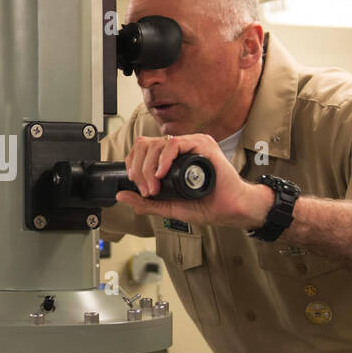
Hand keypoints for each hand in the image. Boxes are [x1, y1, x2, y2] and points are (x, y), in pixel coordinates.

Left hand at [117, 133, 273, 229]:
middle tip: (146, 190)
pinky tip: (162, 174)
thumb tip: (121, 196)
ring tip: (155, 186)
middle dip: (139, 169)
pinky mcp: (203, 144)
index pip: (142, 149)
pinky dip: (163, 158)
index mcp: (171, 158)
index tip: (138, 186)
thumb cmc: (206, 205)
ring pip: (156, 144)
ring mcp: (191, 144)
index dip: (134, 165)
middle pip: (145, 145)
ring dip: (149, 167)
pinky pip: (175, 142)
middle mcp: (180, 148)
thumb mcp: (167, 206)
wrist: (229, 210)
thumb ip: (145, 203)